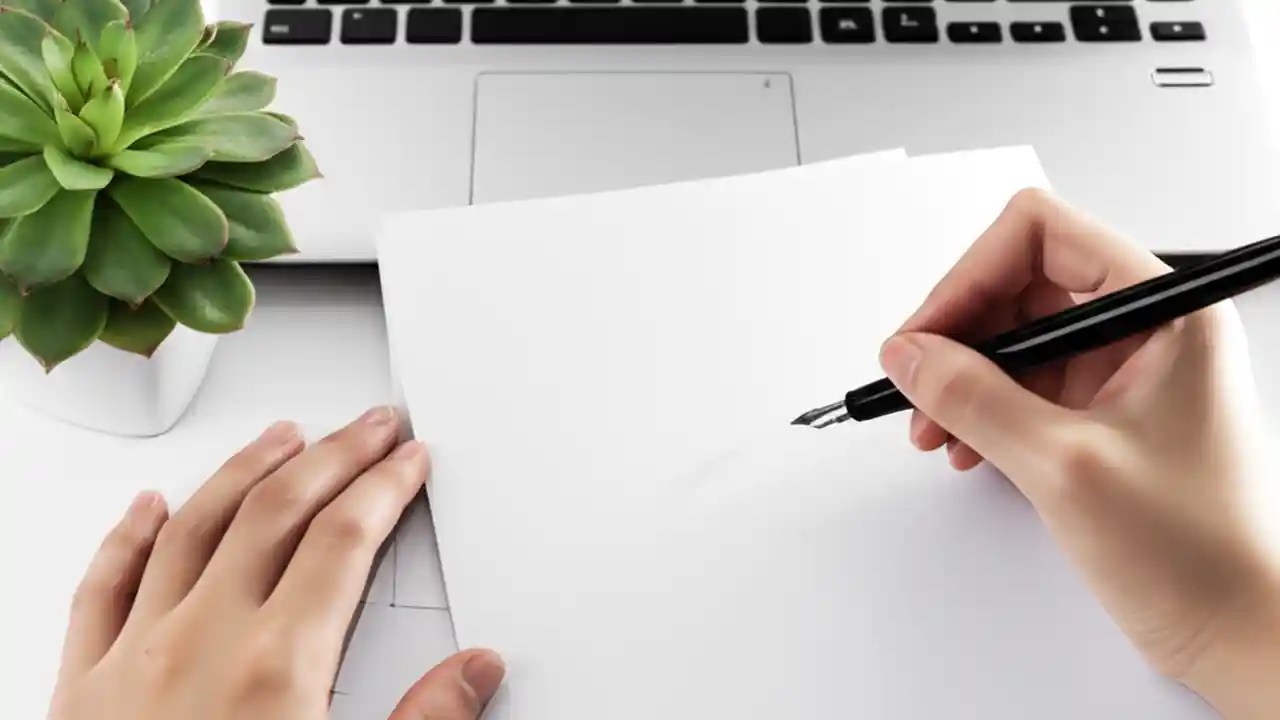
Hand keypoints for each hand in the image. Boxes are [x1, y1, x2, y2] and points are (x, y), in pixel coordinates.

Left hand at [49, 408, 504, 719]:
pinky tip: (151, 506)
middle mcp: (201, 642)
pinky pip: (104, 585)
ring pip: (195, 525)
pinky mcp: (80, 686)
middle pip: (277, 510)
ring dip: (246, 469)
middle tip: (368, 427)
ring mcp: (133, 656)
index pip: (345, 538)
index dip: (385, 486)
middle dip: (333, 456)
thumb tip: (477, 670)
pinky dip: (131, 534)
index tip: (409, 459)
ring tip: (283, 438)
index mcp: (278, 668)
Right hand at [879, 190, 1279, 718]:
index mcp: (1164, 312)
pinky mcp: (1102, 412)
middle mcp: (1145, 329)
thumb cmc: (1199, 553)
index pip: (1043, 235)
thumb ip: (975, 399)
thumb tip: (910, 355)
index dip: (971, 276)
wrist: (1238, 633)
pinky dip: (981, 407)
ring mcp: (1124, 371)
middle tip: (917, 383)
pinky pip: (1023, 384)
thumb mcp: (1065, 466)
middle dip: (958, 335)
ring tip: (936, 427)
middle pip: (1020, 284)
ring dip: (961, 376)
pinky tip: (964, 443)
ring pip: (1014, 337)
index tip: (927, 333)